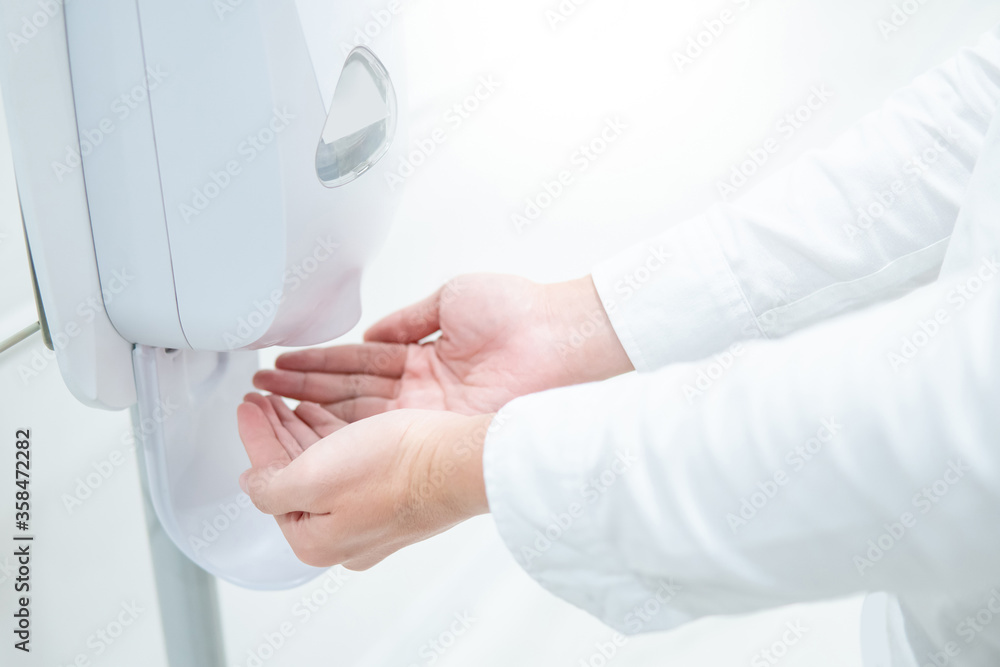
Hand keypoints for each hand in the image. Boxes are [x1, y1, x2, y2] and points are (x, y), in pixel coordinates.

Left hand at [236, 392, 491, 569]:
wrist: (460, 462)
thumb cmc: (395, 470)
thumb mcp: (313, 478)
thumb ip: (270, 485)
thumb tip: (252, 485)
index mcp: (316, 542)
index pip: (268, 484)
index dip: (254, 440)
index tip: (245, 407)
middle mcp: (343, 537)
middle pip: (294, 479)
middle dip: (274, 436)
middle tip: (259, 402)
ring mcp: (371, 516)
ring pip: (323, 470)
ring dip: (300, 433)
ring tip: (284, 403)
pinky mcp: (394, 494)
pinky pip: (350, 465)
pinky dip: (331, 438)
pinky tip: (323, 416)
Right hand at [253, 274, 632, 419]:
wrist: (558, 339)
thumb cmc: (518, 313)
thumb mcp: (449, 299)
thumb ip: (407, 319)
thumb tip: (371, 331)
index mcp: (424, 356)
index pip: (358, 361)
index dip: (318, 363)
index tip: (282, 364)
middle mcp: (422, 389)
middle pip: (350, 391)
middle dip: (302, 390)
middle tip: (260, 391)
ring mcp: (428, 412)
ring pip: (357, 412)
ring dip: (312, 409)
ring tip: (268, 407)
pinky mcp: (438, 428)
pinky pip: (382, 424)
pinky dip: (343, 424)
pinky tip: (308, 423)